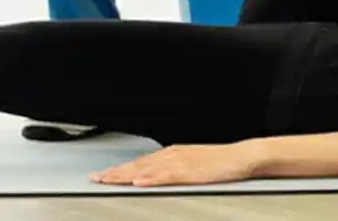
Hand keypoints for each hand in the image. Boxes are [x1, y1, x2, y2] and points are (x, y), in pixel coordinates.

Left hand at [90, 143, 261, 187]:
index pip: (140, 162)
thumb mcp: (193, 164)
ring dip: (126, 175)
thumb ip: (174, 169)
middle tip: (96, 178)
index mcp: (172, 154)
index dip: (120, 169)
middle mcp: (172, 155)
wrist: (241, 156)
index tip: (104, 174)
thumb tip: (157, 176)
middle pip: (138, 165)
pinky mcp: (190, 172)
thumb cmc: (221, 163)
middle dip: (115, 172)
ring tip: (108, 180)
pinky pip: (166, 176)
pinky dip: (151, 179)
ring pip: (146, 169)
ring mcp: (180, 163)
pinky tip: (139, 182)